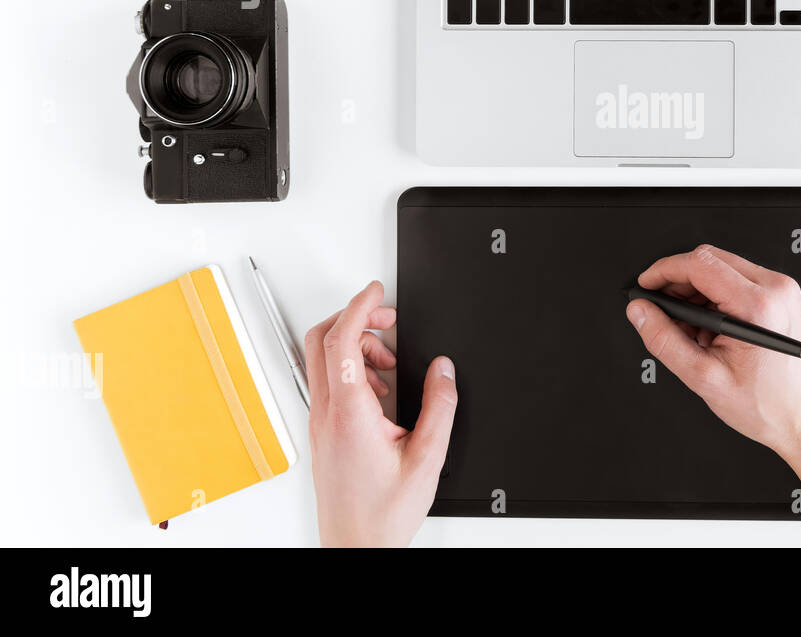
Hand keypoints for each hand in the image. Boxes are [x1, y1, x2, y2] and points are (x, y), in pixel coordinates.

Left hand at [305, 281, 456, 546]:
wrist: (356, 547)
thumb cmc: (382, 515)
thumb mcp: (427, 458)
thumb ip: (440, 408)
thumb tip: (444, 370)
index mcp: (350, 414)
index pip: (343, 341)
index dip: (359, 306)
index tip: (376, 290)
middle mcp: (326, 415)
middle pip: (321, 341)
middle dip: (354, 317)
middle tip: (387, 315)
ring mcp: (320, 424)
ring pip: (323, 362)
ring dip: (355, 347)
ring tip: (392, 361)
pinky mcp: (323, 433)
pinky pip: (329, 385)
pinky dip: (352, 371)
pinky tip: (381, 389)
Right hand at [625, 245, 800, 463]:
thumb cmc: (771, 408)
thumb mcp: (706, 378)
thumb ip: (665, 340)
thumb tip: (641, 313)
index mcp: (759, 306)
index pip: (700, 264)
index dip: (663, 271)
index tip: (646, 285)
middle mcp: (777, 290)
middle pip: (711, 260)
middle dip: (678, 282)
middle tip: (661, 312)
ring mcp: (784, 292)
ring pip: (724, 269)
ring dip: (697, 293)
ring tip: (692, 333)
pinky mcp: (784, 298)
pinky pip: (739, 282)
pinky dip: (716, 298)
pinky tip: (711, 331)